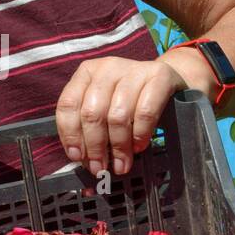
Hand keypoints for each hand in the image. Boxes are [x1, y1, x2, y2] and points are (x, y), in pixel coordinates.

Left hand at [55, 57, 188, 177]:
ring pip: (118, 116)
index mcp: (87, 72)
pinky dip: (140, 135)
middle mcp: (107, 67)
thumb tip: (84, 159)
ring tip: (121, 163)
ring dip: (119, 146)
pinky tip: (139, 146)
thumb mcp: (105, 103)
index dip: (70, 135)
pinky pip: (145, 113)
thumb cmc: (130, 97)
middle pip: (92, 113)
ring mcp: (133, 69)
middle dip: (95, 147)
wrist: (166, 79)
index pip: (68, 104)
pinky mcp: (159, 76)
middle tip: (100, 167)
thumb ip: (90, 125)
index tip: (77, 157)